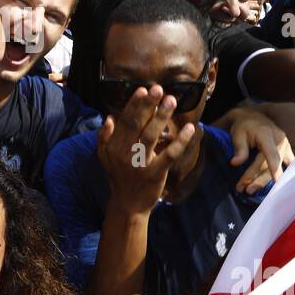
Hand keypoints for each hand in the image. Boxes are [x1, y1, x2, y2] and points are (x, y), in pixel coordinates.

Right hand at [96, 85, 202, 214]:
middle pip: (138, 125)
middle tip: (159, 89)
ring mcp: (141, 163)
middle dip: (148, 105)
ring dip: (162, 117)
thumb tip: (110, 118)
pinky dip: (180, 141)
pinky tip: (190, 129)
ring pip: (152, 136)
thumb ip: (104, 138)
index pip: (125, 121)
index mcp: (115, 147)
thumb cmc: (119, 178)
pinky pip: (169, 154)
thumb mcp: (104, 158)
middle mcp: (126, 153)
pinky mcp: (156, 173)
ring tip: (172, 101)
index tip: (143, 90)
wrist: (128, 205)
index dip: (134, 105)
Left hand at [220, 106, 292, 193]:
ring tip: (250, 190)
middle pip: (271, 164)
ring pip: (279, 168)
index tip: (276, 181)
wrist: (252, 118)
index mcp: (267, 135)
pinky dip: (283, 175)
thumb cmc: (244, 126)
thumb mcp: (238, 134)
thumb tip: (235, 163)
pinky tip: (277, 188)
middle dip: (258, 179)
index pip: (271, 155)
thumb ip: (239, 148)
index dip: (274, 169)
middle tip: (244, 190)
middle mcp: (280, 141)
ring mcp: (286, 146)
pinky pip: (288, 165)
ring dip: (265, 180)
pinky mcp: (288, 151)